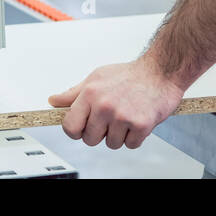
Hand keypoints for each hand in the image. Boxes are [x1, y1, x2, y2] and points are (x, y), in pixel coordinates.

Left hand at [48, 57, 185, 149]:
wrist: (161, 71)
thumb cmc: (130, 75)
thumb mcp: (97, 78)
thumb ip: (74, 93)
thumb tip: (54, 101)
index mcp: (90, 93)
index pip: (69, 127)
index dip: (76, 130)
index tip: (83, 127)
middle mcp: (104, 105)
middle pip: (90, 139)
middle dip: (100, 133)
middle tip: (111, 119)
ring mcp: (122, 116)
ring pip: (111, 144)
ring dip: (119, 135)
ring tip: (126, 116)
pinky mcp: (141, 125)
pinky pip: (131, 145)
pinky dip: (135, 137)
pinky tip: (138, 120)